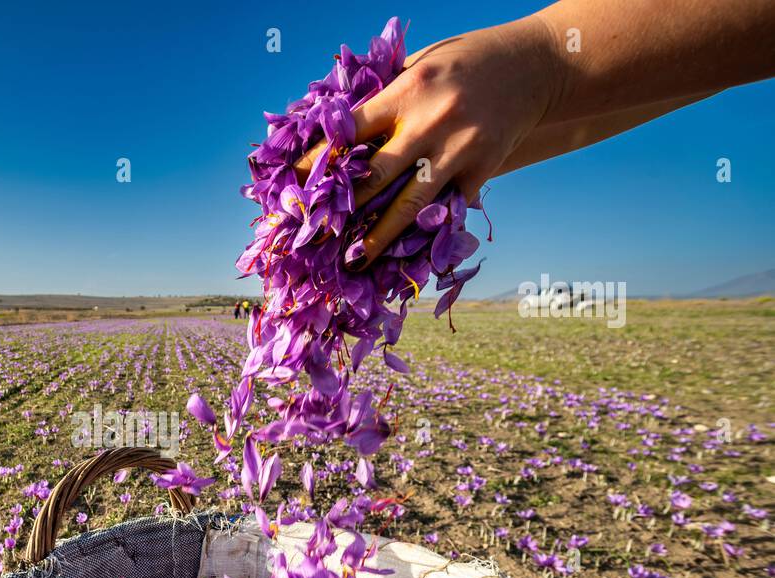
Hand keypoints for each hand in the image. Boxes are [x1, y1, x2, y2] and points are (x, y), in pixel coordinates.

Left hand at [294, 16, 560, 266]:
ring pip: (409, 205)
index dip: (319, 161)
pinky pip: (446, 209)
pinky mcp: (483, 170)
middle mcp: (430, 122)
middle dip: (341, 209)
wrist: (537, 65)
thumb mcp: (420, 63)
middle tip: (313, 237)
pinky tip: (403, 255)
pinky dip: (424, 231)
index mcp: (405, 91)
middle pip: (374, 177)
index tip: (295, 187)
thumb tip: (335, 131)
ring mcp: (458, 150)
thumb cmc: (466, 61)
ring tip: (354, 261)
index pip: (350, 133)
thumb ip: (384, 96)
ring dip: (378, 238)